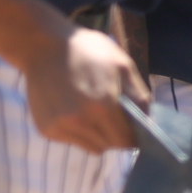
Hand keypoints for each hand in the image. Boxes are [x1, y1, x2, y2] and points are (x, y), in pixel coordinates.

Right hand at [21, 24, 150, 152]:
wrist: (44, 46)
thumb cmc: (88, 50)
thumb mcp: (123, 65)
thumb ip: (138, 96)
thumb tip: (147, 122)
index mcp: (104, 105)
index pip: (126, 140)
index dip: (133, 136)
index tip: (134, 128)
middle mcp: (81, 121)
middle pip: (109, 145)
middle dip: (117, 135)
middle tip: (114, 117)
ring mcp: (61, 126)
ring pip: (91, 146)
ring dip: (98, 136)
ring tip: (93, 112)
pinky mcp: (46, 129)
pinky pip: (72, 141)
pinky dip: (79, 132)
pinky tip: (75, 110)